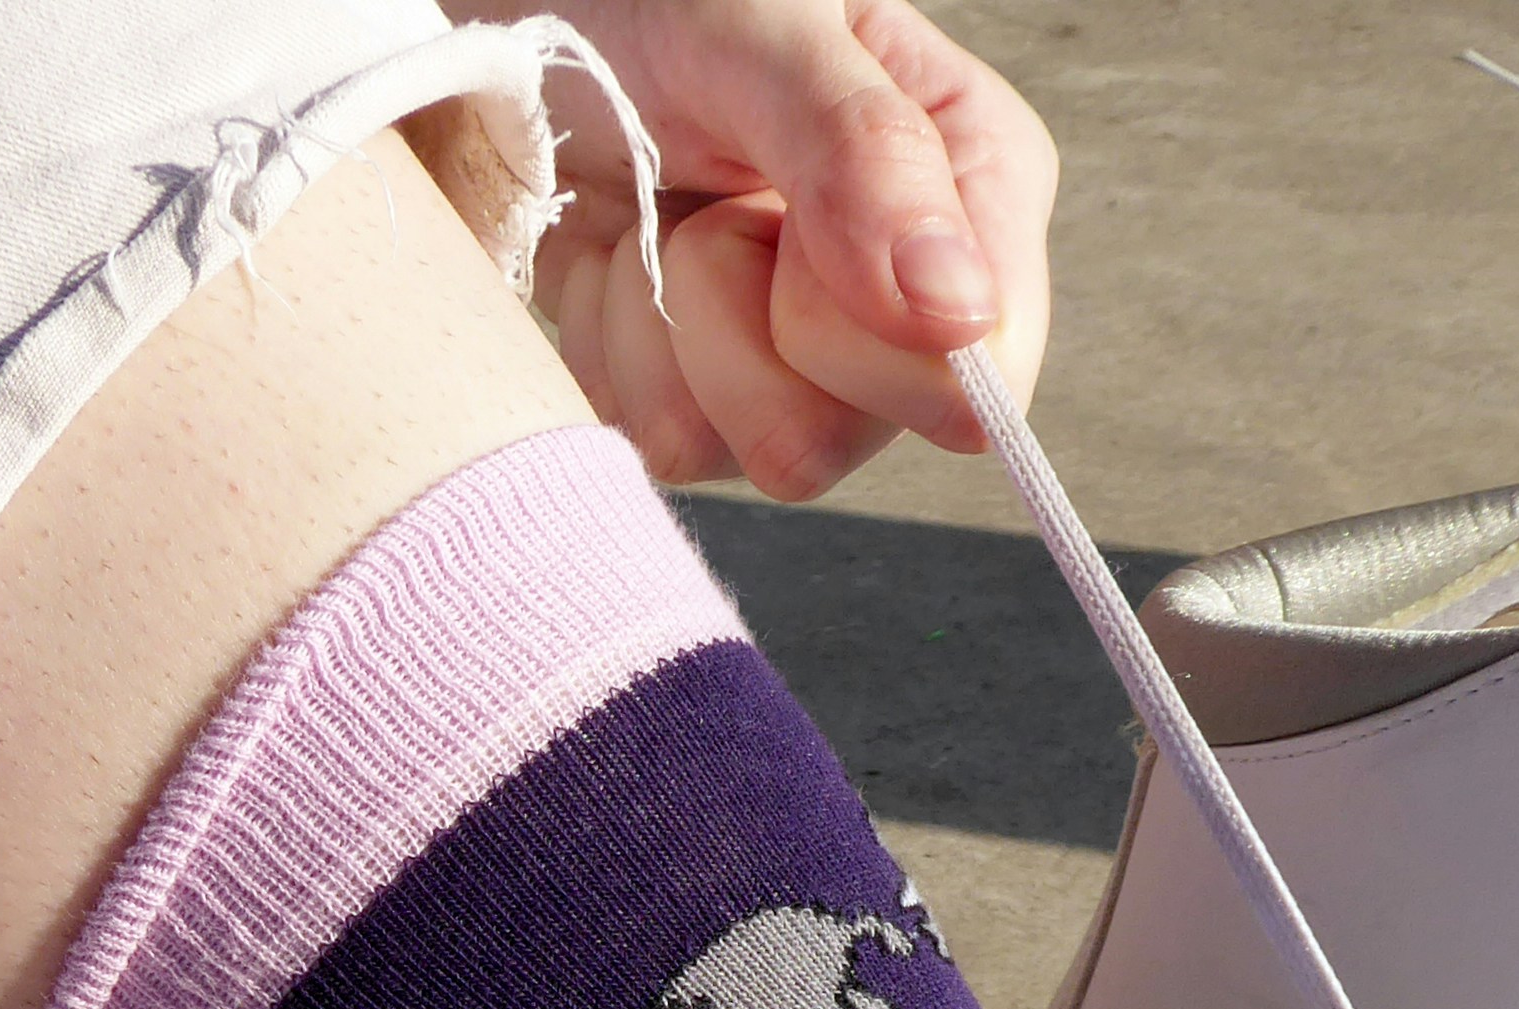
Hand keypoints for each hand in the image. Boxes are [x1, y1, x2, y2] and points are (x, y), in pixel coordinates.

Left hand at [492, 0, 1056, 498]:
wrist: (537, 2)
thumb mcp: (766, 25)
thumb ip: (866, 152)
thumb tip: (958, 317)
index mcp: (973, 186)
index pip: (981, 368)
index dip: (871, 342)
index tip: (778, 226)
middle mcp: (906, 297)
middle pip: (855, 433)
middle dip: (745, 325)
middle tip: (710, 201)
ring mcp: (805, 361)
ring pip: (761, 454)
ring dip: (668, 329)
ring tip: (655, 217)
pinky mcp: (704, 395)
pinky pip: (667, 445)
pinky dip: (612, 343)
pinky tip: (616, 254)